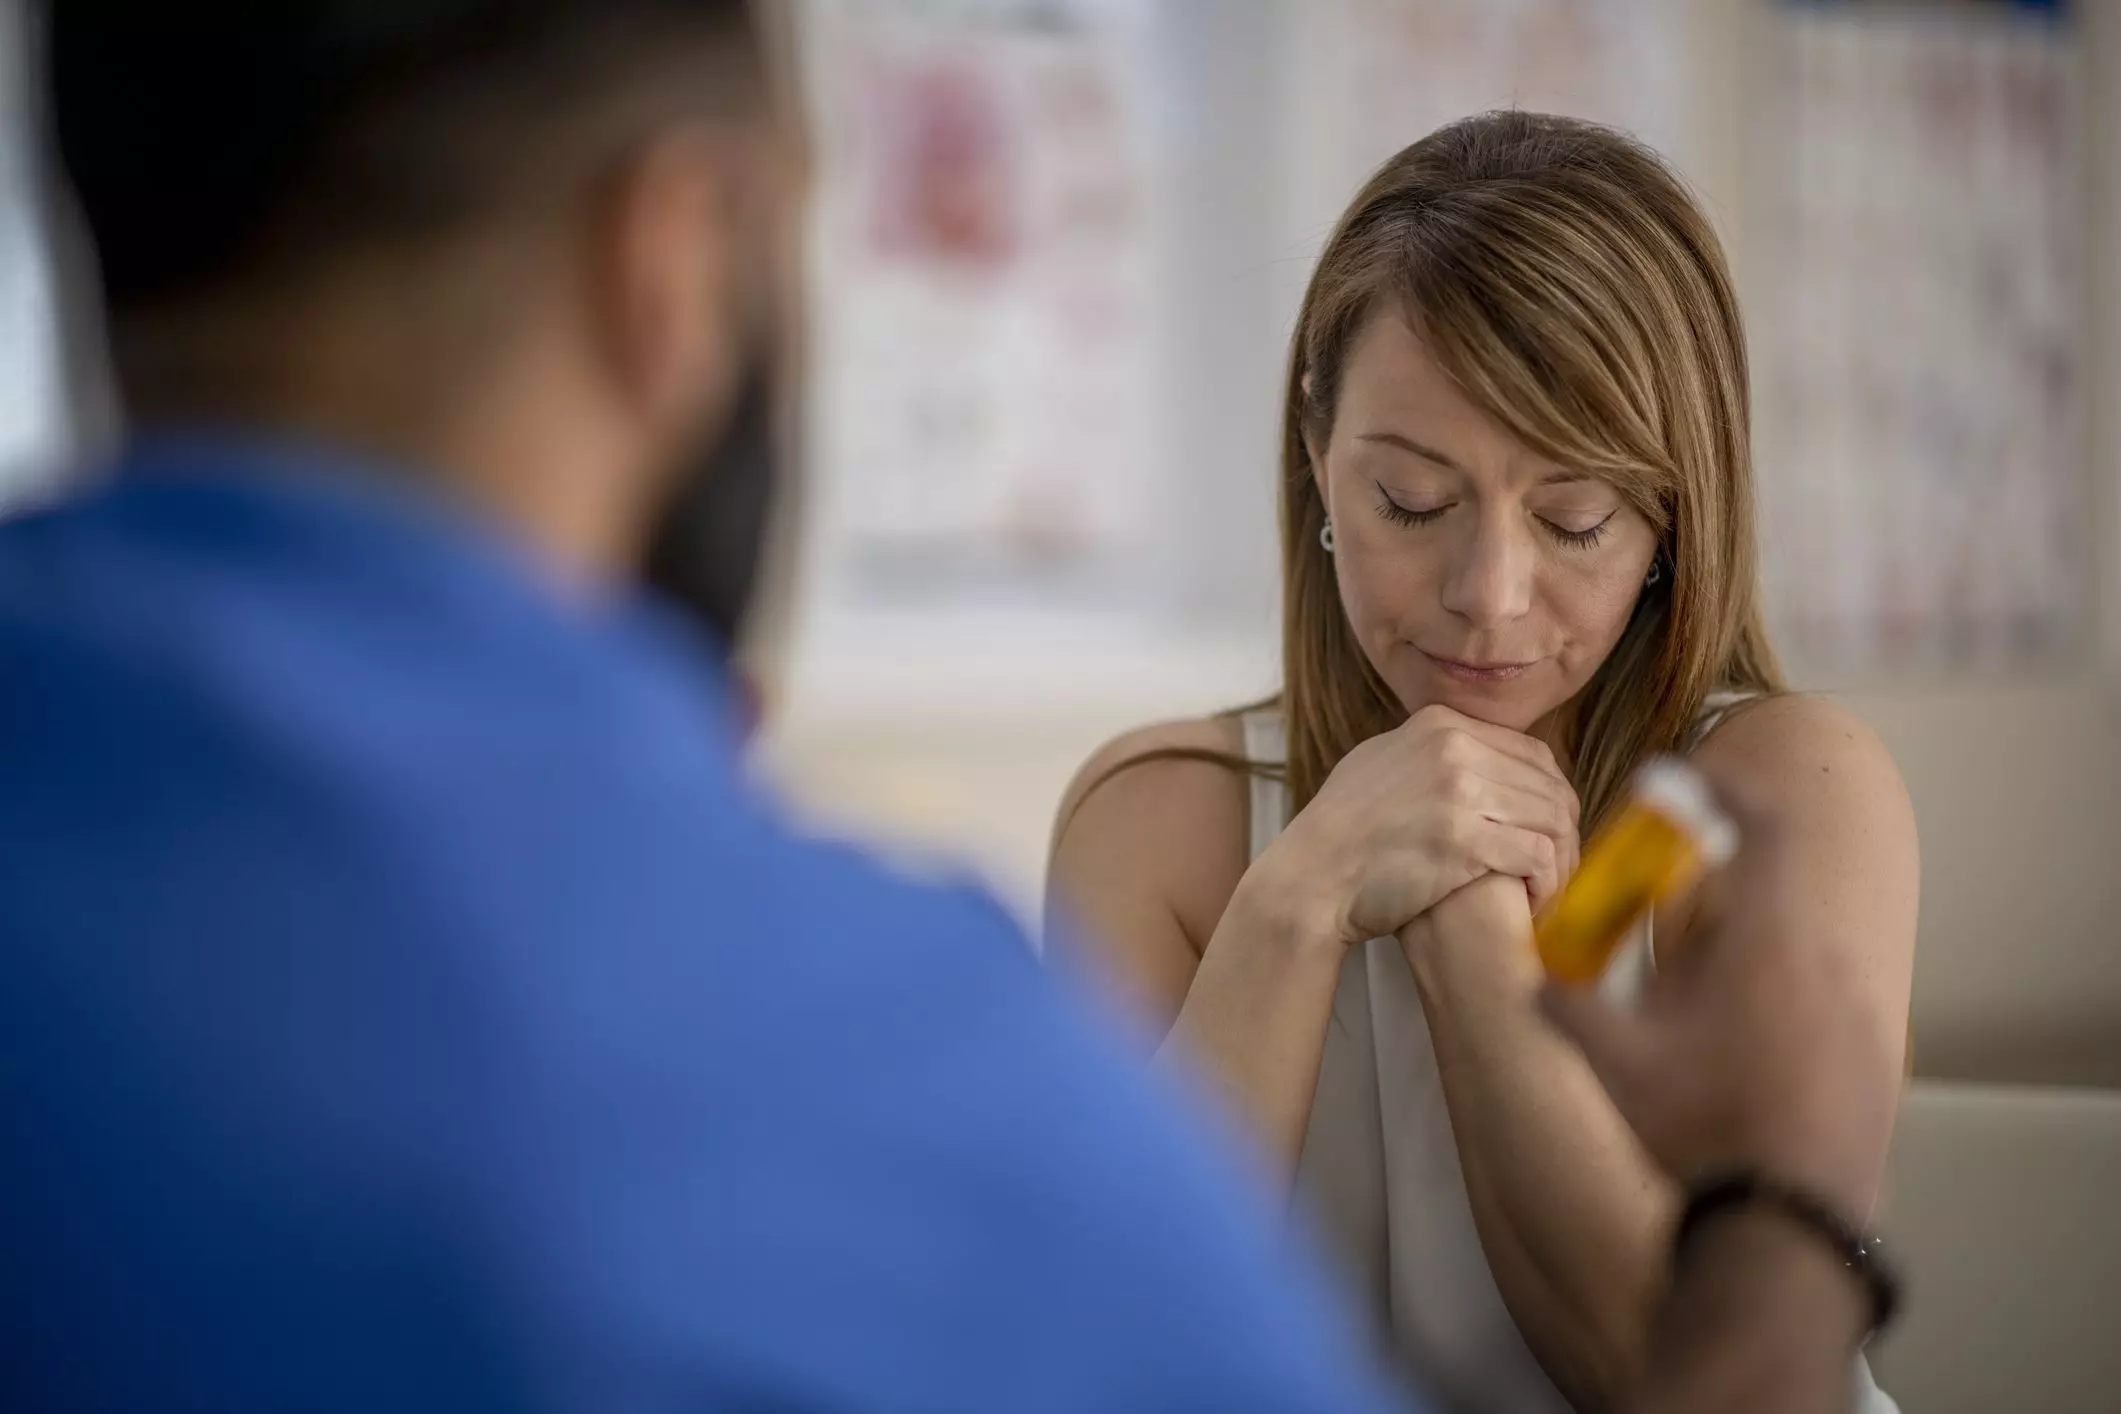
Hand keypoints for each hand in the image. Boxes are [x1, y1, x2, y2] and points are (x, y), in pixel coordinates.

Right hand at [1260, 704, 1578, 946]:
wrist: (1311, 879)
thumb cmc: (1342, 832)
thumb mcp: (1380, 763)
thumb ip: (1429, 752)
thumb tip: (1471, 749)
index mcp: (1440, 725)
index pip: (1532, 753)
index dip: (1549, 796)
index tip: (1546, 831)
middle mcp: (1454, 747)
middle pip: (1549, 786)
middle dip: (1564, 832)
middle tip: (1557, 868)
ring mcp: (1460, 791)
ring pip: (1553, 820)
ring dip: (1562, 860)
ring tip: (1550, 888)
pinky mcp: (1465, 840)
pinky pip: (1538, 856)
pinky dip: (1547, 883)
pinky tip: (1534, 902)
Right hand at [1537, 765, 1897, 1218]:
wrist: (1786, 1229)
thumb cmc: (1702, 1132)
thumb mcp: (1617, 1066)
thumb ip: (1568, 1008)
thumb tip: (1531, 979)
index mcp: (1769, 944)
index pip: (1766, 829)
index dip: (1729, 793)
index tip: (1693, 783)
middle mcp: (1827, 964)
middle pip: (1778, 891)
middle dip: (1722, 890)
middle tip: (1673, 910)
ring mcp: (1860, 1014)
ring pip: (1800, 950)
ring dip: (1749, 952)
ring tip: (1698, 997)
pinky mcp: (1873, 1061)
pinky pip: (1822, 1001)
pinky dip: (1777, 1002)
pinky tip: (1738, 1054)